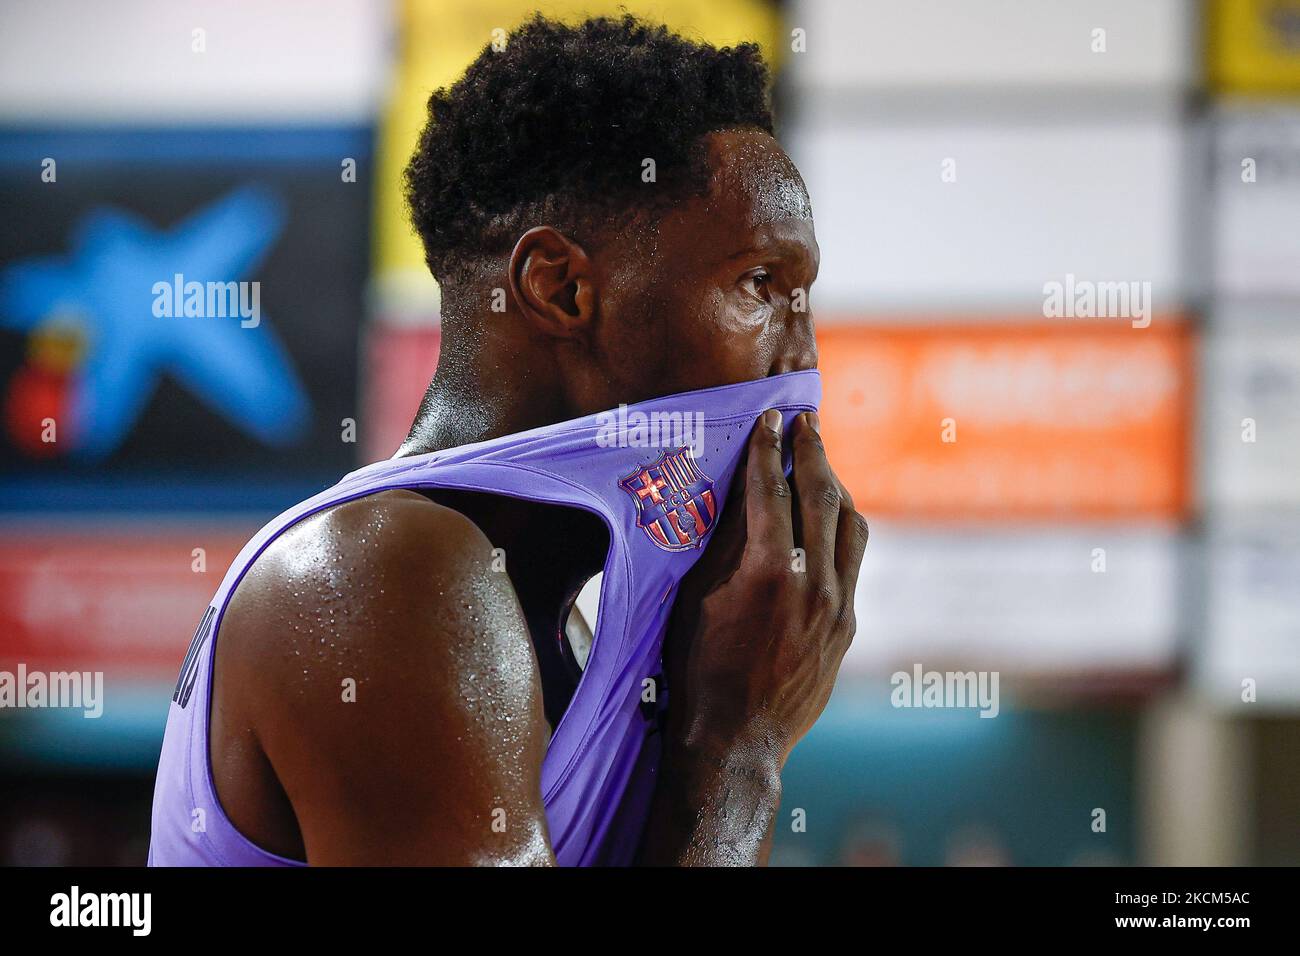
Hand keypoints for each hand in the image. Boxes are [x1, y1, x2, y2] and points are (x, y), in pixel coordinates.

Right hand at [664, 408, 867, 766]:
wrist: (735, 739)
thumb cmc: (698, 669)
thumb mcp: (698, 598)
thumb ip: (726, 541)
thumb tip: (743, 490)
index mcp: (767, 571)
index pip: (772, 489)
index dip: (769, 448)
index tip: (770, 418)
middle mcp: (812, 582)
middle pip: (821, 497)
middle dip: (812, 452)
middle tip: (804, 422)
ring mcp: (837, 605)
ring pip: (850, 526)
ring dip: (835, 488)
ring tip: (819, 464)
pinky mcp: (847, 625)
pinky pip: (851, 563)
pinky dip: (840, 531)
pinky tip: (826, 522)